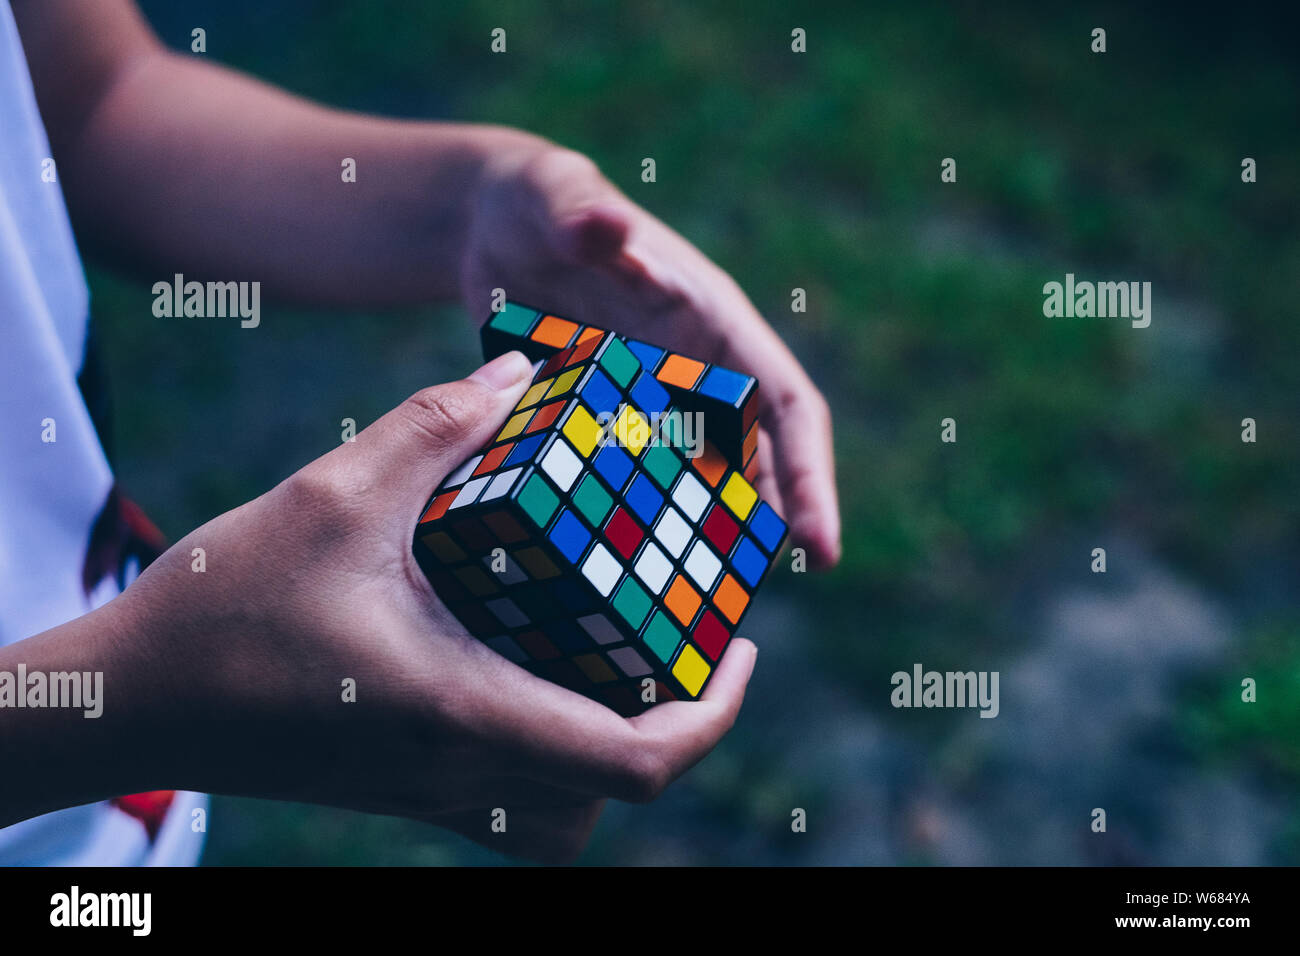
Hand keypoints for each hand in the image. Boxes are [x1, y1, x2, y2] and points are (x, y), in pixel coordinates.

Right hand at [111, 352, 757, 862]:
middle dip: (674, 714)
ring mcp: (433, 794)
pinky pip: (515, 803)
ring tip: (613, 652)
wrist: (133, 703)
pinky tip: (529, 669)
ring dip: (614, 745)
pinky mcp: (405, 790)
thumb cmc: (221, 608)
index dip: (718, 709)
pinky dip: (552, 756)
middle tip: (680, 630)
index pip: (642, 759)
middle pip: (619, 788)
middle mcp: (462, 771)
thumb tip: (519, 371)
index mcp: (465, 710)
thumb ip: (437, 424)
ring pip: (571, 811)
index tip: (743, 642)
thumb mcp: (333, 496)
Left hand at [460, 147, 840, 567]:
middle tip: (744, 602)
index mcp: (713, 322)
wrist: (489, 227)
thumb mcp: (556, 199)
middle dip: (765, 527)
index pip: (786, 403)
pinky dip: (642, 525)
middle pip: (755, 459)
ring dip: (707, 536)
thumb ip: (581, 213)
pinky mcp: (608, 422)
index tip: (819, 547)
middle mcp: (696, 369)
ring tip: (694, 607)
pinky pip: (638, 483)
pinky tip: (621, 576)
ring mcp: (654, 401)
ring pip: (701, 481)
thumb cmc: (538, 202)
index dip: (808, 473)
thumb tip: (610, 228)